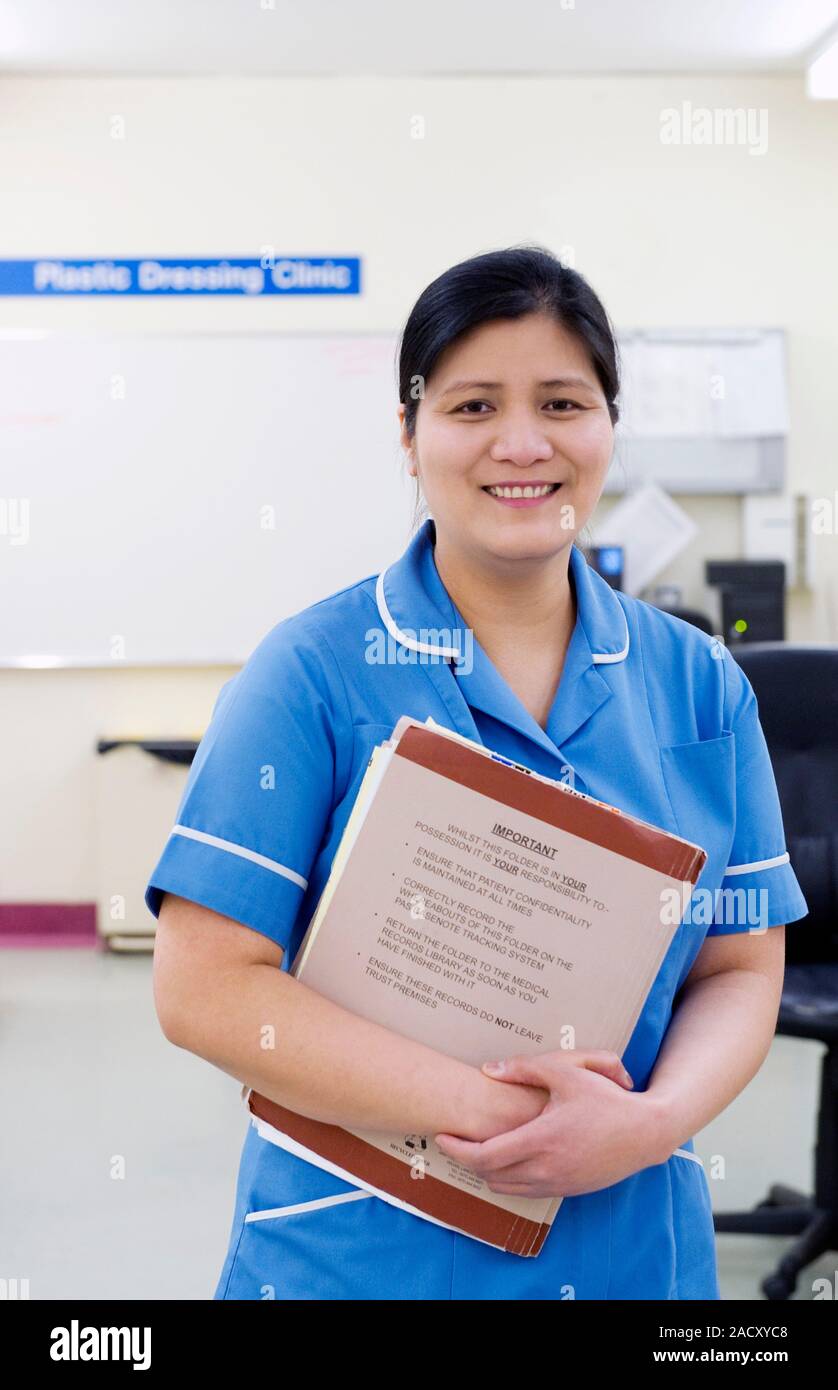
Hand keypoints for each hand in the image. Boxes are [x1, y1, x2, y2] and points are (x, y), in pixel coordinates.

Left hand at [434, 1050, 663, 1197]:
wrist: (645, 1133)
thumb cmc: (605, 1098)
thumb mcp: (566, 1074)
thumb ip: (524, 1069)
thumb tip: (487, 1069)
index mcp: (541, 1139)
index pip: (484, 1155)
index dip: (457, 1149)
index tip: (442, 1137)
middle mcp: (546, 1168)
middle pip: (489, 1175)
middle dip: (467, 1160)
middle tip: (455, 1141)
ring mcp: (557, 1183)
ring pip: (505, 1187)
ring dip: (487, 1171)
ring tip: (478, 1148)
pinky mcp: (568, 1191)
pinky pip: (526, 1191)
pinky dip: (509, 1178)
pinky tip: (508, 1157)